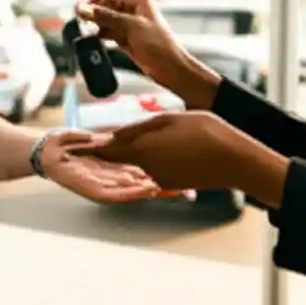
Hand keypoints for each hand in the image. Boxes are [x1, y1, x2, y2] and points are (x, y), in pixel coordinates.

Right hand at [39, 130, 161, 202]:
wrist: (43, 153)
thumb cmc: (51, 148)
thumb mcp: (61, 139)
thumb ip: (77, 138)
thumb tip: (95, 138)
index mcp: (79, 179)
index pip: (104, 191)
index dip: (123, 192)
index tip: (138, 189)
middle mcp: (89, 183)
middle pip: (116, 191)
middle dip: (135, 191)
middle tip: (154, 188)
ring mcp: (94, 179)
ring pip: (118, 186)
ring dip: (136, 187)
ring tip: (154, 185)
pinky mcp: (97, 172)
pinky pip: (115, 177)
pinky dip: (129, 178)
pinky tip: (142, 176)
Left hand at [76, 112, 242, 191]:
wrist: (236, 160)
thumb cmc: (205, 131)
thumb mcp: (169, 119)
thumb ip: (139, 127)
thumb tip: (115, 135)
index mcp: (142, 149)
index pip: (106, 150)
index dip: (88, 147)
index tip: (69, 147)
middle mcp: (147, 168)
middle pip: (121, 157)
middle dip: (110, 149)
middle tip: (93, 141)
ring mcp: (160, 179)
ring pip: (139, 163)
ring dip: (137, 153)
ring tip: (142, 139)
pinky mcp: (173, 184)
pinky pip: (155, 169)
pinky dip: (155, 160)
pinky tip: (168, 149)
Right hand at [77, 0, 220, 106]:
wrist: (170, 68)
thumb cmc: (156, 44)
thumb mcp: (130, 27)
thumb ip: (105, 17)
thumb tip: (80, 8)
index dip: (91, 3)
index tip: (76, 13)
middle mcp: (131, 8)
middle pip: (103, 8)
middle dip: (91, 16)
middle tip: (77, 25)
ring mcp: (127, 24)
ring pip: (103, 21)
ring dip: (93, 26)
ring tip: (81, 34)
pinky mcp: (124, 38)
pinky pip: (107, 33)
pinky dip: (98, 36)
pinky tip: (90, 41)